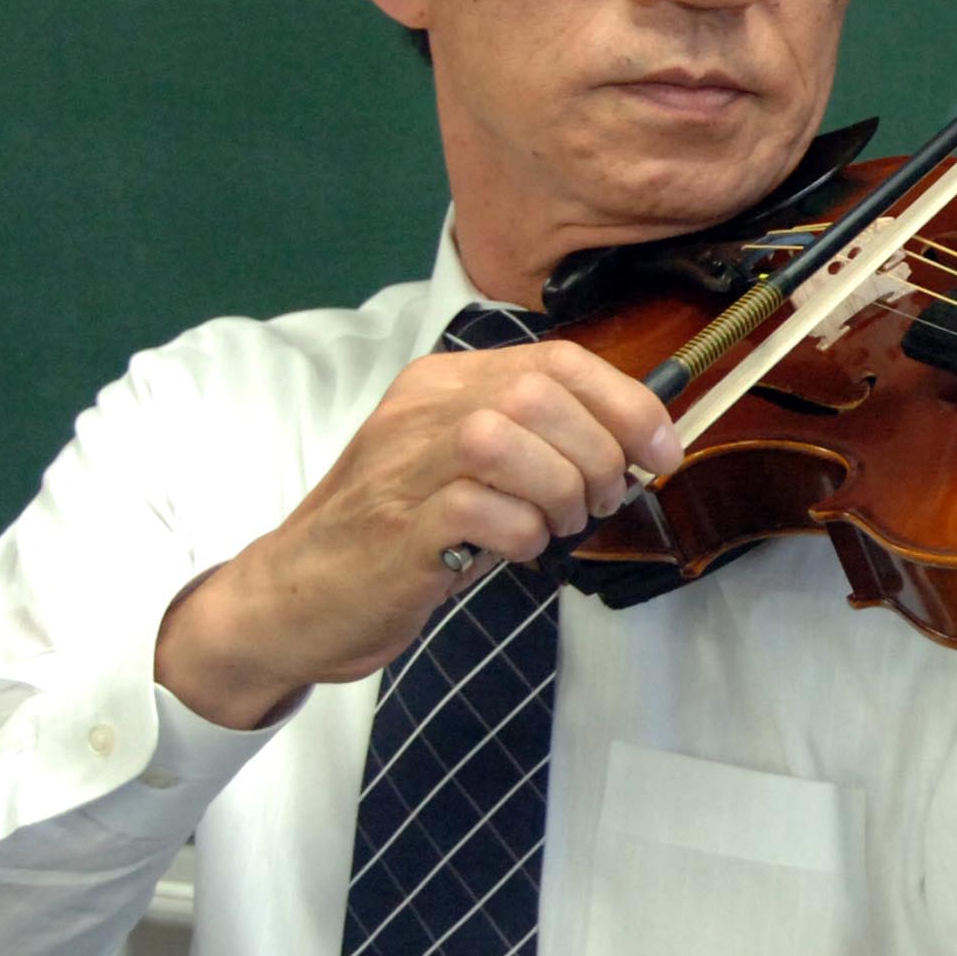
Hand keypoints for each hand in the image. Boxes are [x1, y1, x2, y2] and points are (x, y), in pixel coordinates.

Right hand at [154, 340, 680, 727]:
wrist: (294, 596)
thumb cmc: (394, 534)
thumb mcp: (462, 467)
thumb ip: (531, 440)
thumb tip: (631, 443)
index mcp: (444, 383)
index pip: (558, 359)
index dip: (627, 402)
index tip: (662, 448)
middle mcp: (423, 408)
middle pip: (543, 395)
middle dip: (600, 454)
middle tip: (601, 501)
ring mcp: (406, 464)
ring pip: (515, 440)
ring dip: (564, 491)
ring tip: (558, 526)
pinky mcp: (400, 527)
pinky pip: (488, 511)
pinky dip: (525, 535)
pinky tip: (515, 550)